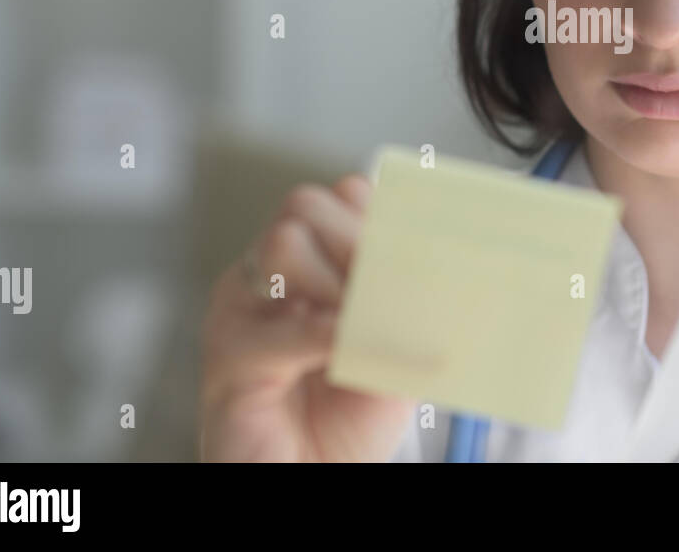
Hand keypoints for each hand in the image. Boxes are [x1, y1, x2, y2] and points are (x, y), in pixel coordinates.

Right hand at [199, 174, 415, 460]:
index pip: (343, 198)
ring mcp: (242, 310)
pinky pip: (272, 329)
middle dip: (359, 239)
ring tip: (361, 324)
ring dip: (337, 281)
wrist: (311, 482)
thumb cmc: (345, 424)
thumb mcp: (396, 356)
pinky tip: (343, 351)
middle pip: (307, 206)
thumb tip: (452, 274)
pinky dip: (318, 336)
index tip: (417, 249)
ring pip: (283, 244)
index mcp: (314, 265)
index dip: (380, 216)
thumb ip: (411, 312)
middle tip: (392, 285)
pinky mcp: (226, 357)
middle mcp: (272, 277)